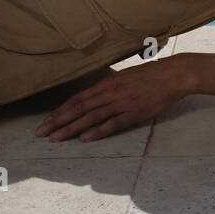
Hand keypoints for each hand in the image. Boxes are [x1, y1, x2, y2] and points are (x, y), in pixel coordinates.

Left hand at [35, 60, 188, 142]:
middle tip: (41, 133)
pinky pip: (112, 124)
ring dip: (71, 129)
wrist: (173, 75)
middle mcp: (110, 93)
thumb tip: (93, 96)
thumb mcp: (124, 77)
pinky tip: (84, 139)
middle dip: (58, 121)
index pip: (77, 99)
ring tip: (56, 139)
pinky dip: (98, 132)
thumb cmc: (150, 75)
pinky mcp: (134, 113)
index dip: (60, 111)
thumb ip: (108, 87)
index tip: (46, 121)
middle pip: (79, 108)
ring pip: (91, 117)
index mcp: (107, 83)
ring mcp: (122, 103)